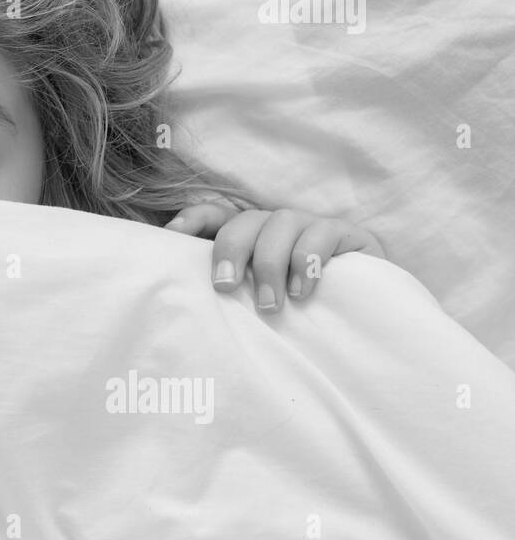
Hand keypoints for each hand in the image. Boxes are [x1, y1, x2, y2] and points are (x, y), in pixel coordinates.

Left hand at [165, 203, 383, 313]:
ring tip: (269, 304)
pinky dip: (308, 262)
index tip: (171, 236)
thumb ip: (229, 293)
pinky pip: (322, 235)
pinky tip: (303, 292)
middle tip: (224, 287)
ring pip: (280, 223)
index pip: (214, 215)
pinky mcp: (347, 235)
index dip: (192, 220)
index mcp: (249, 236)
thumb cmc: (299, 317)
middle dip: (230, 250)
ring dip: (270, 263)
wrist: (367, 325)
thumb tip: (181, 300)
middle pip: (244, 220)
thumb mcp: (256, 303)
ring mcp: (311, 226)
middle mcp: (276, 226)